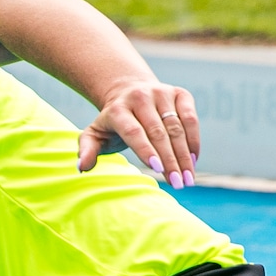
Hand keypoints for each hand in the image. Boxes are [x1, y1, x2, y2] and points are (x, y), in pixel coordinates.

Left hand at [80, 78, 199, 188]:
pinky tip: (193, 161)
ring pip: (177, 127)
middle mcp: (140, 98)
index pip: (133, 132)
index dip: (145, 150)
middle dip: (170, 160)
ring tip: (188, 178)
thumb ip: (87, 150)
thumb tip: (82, 168)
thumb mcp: (94, 134)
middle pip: (158, 132)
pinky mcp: (180, 94)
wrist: (128, 91)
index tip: (157, 169)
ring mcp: (161, 93)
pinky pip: (191, 119)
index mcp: (118, 109)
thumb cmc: (112, 122)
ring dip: (185, 155)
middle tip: (178, 183)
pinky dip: (194, 141)